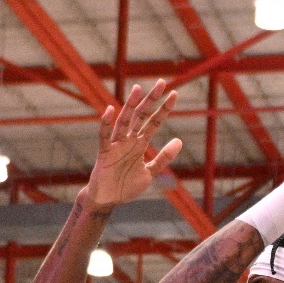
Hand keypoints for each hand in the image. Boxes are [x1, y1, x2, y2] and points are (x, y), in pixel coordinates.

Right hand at [77, 80, 184, 211]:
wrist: (108, 200)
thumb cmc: (126, 186)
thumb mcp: (150, 172)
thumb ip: (163, 158)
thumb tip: (179, 141)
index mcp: (140, 144)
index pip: (154, 122)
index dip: (164, 109)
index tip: (175, 94)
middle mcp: (129, 140)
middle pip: (141, 115)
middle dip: (151, 100)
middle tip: (162, 82)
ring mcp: (116, 145)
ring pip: (124, 121)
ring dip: (131, 105)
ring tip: (138, 89)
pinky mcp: (104, 153)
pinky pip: (104, 136)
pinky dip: (106, 124)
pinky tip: (110, 110)